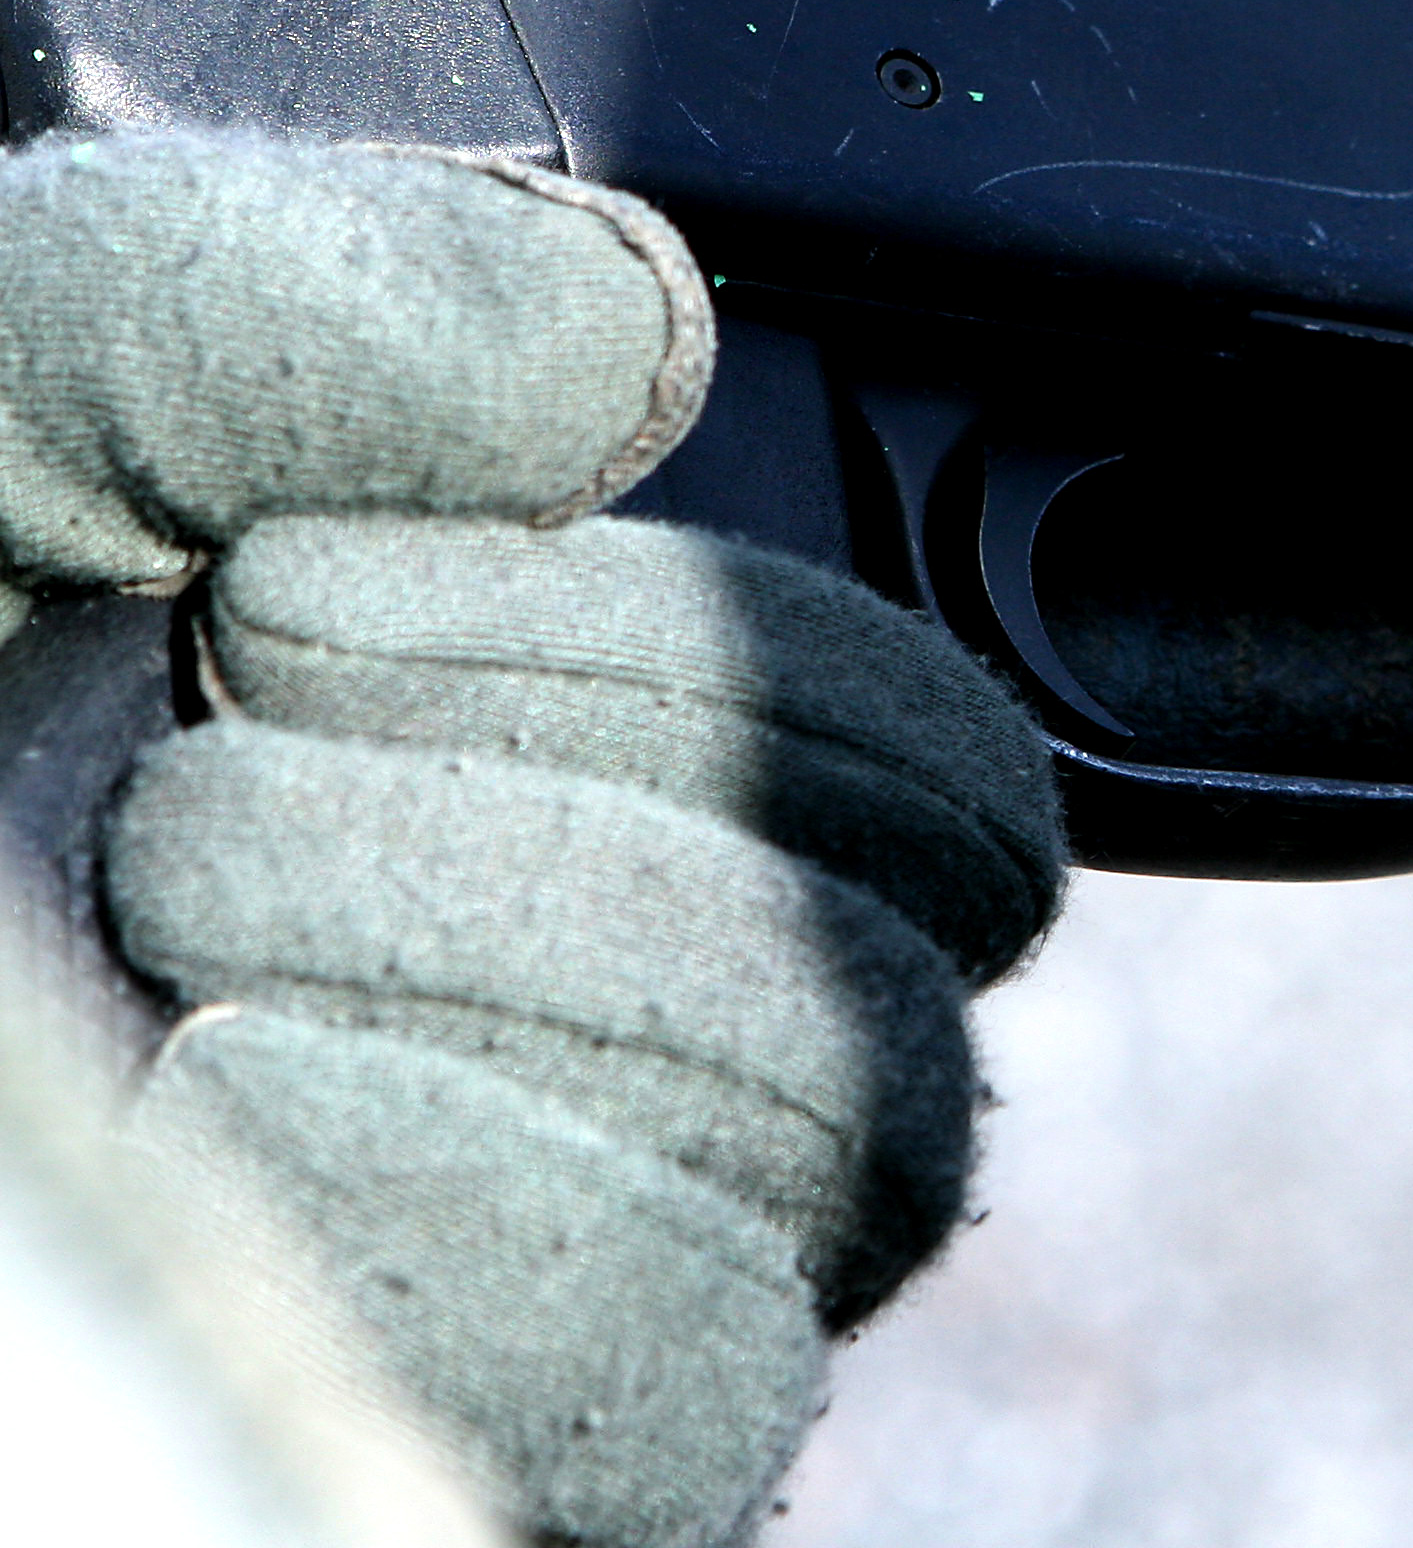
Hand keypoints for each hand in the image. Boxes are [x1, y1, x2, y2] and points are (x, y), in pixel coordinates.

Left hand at [0, 134, 1063, 1547]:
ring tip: (179, 906)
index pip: (916, 764)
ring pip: (852, 1131)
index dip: (734, 639)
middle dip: (584, 760)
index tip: (324, 580)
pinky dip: (495, 1188)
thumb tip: (623, 329)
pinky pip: (702, 1360)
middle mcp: (570, 1051)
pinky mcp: (468, 1465)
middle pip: (913, 927)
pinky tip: (233, 1097)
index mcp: (508, 790)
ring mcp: (544, 1297)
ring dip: (518, 939)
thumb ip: (240, 297)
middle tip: (215, 741)